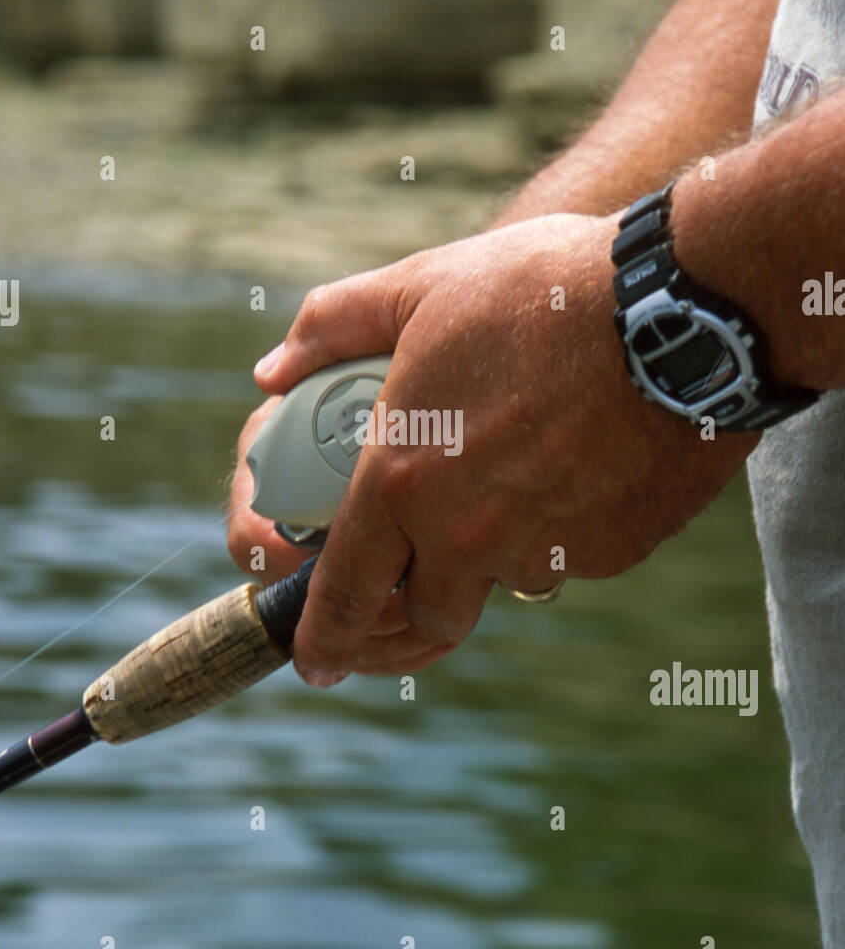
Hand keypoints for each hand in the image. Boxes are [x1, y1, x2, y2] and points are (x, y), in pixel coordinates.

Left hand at [242, 212, 757, 684]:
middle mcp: (464, 534)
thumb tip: (270, 371)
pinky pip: (570, 559)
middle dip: (417, 602)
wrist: (679, 312)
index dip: (321, 640)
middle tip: (422, 567)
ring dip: (497, 555)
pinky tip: (579, 465)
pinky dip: (562, 530)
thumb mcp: (422, 286)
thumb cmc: (542, 290)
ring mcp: (542, 550)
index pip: (342, 595)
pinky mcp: (610, 553)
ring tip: (518, 477)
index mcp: (401, 481)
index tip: (314, 662)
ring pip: (505, 583)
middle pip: (428, 614)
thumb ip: (333, 327)